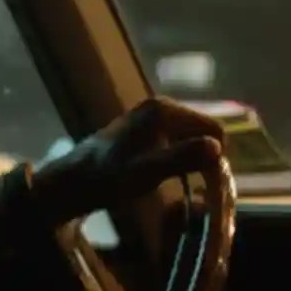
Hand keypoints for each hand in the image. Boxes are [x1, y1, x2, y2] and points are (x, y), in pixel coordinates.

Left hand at [30, 97, 224, 225]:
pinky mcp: (147, 126)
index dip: (215, 157)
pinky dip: (178, 157)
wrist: (74, 180)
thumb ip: (180, 159)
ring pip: (191, 137)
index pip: (215, 130)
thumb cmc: (108, 178)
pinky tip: (164, 173)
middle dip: (203, 157)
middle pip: (204, 132)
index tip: (204, 183)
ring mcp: (153, 114)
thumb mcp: (147, 173)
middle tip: (189, 185)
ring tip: (176, 181)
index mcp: (165, 109)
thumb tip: (216, 147)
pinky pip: (177, 140)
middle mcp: (161, 105)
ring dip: (190, 159)